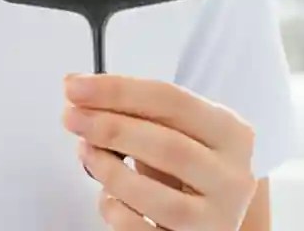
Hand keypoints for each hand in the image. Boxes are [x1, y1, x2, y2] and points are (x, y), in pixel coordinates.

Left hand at [61, 73, 257, 230]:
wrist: (208, 211)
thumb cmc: (184, 163)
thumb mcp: (171, 128)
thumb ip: (132, 107)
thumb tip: (78, 89)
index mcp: (229, 133)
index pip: (172, 101)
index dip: (118, 91)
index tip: (76, 87)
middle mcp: (230, 176)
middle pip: (168, 147)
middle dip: (111, 129)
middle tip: (73, 118)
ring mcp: (215, 217)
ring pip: (157, 196)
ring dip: (109, 170)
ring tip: (86, 152)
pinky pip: (140, 230)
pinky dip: (114, 209)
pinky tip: (107, 194)